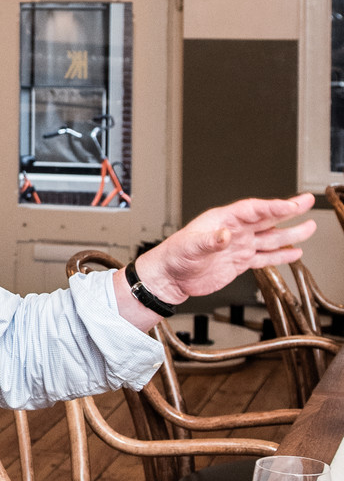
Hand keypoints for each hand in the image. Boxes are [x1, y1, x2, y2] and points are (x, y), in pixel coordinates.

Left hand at [135, 193, 316, 305]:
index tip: (290, 204)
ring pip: (269, 237)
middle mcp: (233, 231)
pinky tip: (294, 252)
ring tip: (309, 227)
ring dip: (289, 233)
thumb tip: (224, 234)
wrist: (169, 278)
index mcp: (222, 220)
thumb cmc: (174, 257)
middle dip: (287, 210)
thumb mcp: (189, 247)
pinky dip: (280, 254)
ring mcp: (238, 246)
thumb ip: (208, 241)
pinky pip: (264, 256)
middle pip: (265, 218)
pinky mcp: (239, 262)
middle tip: (307, 202)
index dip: (272, 206)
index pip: (252, 210)